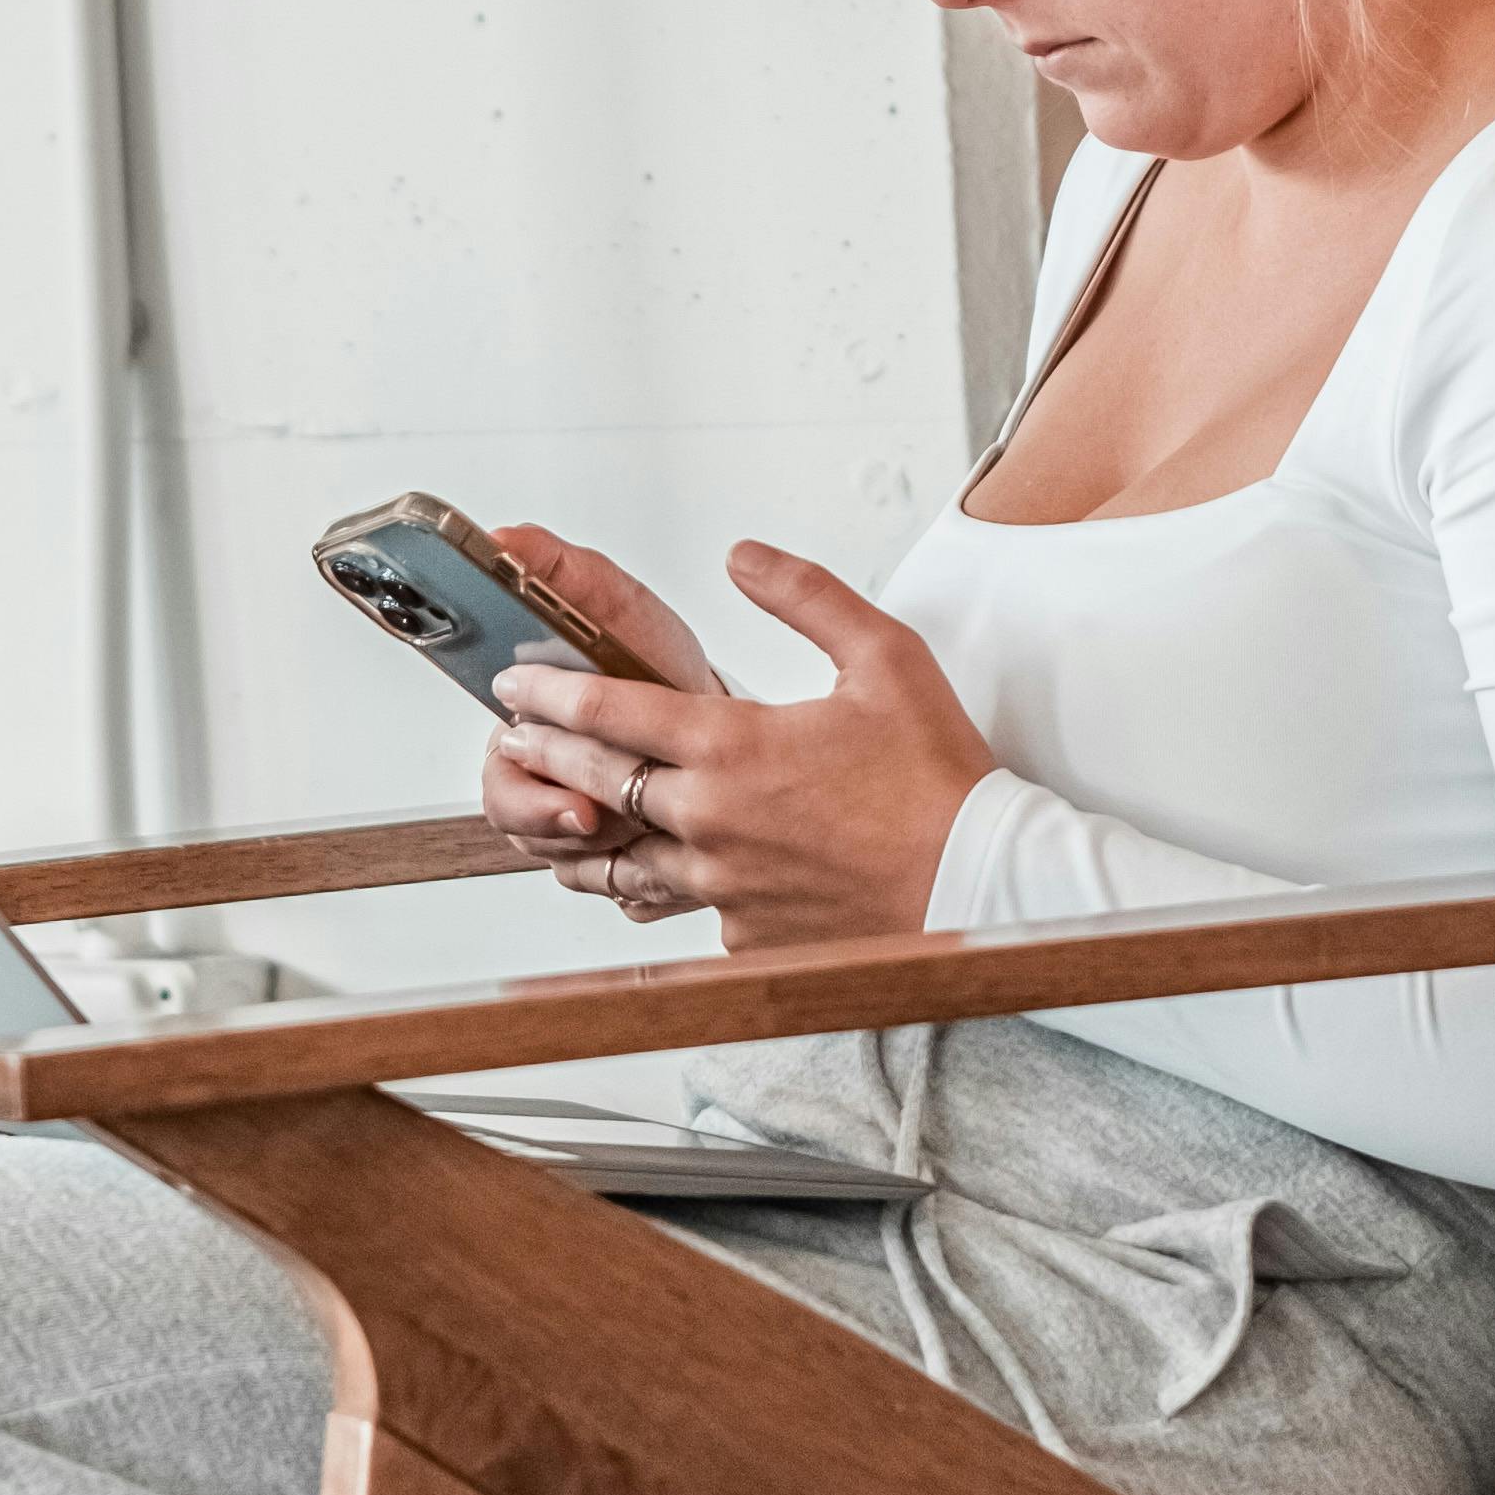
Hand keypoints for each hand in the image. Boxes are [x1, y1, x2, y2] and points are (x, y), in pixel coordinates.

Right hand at [473, 529, 719, 877]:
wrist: (732, 725)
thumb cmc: (663, 670)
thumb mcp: (617, 611)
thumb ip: (563, 574)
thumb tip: (504, 538)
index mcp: (533, 729)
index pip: (500, 776)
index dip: (525, 788)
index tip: (560, 779)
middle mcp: (547, 786)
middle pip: (530, 832)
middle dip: (572, 820)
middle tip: (607, 806)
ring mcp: (579, 831)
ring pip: (568, 864)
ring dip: (612, 847)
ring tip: (650, 816)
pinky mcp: (620, 869)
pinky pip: (616, 889)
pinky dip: (645, 873)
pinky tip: (669, 844)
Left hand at [497, 547, 994, 959]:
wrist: (982, 886)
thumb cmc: (939, 779)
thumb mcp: (885, 657)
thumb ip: (806, 596)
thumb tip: (744, 557)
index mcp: (736, 747)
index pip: (611, 714)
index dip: (551, 695)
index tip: (516, 686)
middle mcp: (714, 821)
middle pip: (599, 784)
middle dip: (545, 757)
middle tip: (513, 743)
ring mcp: (724, 889)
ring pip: (624, 863)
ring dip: (586, 834)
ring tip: (559, 820)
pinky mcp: (746, 937)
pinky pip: (689, 912)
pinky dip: (672, 891)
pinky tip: (661, 880)